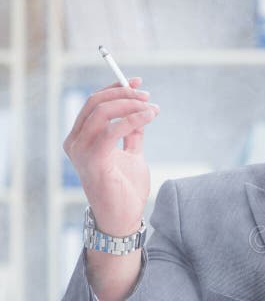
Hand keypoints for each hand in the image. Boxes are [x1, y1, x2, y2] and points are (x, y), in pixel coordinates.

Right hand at [63, 77, 158, 235]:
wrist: (122, 217)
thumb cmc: (125, 188)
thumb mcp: (131, 154)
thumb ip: (132, 134)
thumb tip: (141, 112)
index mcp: (81, 137)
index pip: (94, 103)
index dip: (115, 88)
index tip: (138, 82)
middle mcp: (75, 141)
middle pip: (96, 103)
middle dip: (124, 94)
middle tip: (147, 96)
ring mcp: (80, 150)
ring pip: (102, 112)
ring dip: (130, 105)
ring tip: (152, 108)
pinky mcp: (92, 159)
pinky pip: (111, 130)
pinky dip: (132, 120)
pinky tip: (148, 118)